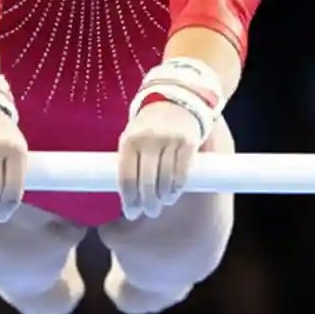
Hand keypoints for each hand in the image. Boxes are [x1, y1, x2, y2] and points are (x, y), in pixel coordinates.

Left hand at [117, 101, 201, 219]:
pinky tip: (173, 194)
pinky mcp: (188, 143)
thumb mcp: (132, 138)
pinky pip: (182, 173)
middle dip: (147, 204)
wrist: (175, 100)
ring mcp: (169, 141)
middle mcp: (148, 141)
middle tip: (149, 212)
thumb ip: (129, 162)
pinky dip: (177, 188)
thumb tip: (128, 197)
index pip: (126, 178)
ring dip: (163, 198)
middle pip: (146, 183)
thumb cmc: (149, 127)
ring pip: (165, 180)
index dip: (129, 200)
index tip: (131, 213)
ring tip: (161, 204)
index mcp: (129, 141)